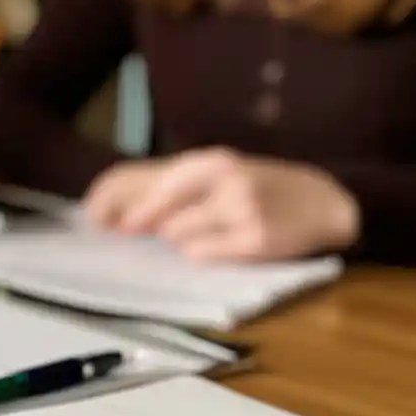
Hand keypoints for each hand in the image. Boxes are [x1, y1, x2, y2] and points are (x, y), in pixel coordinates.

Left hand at [86, 148, 360, 261]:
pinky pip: (201, 254)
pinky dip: (202, 253)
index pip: (147, 179)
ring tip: (205, 232)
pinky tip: (221, 246)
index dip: (111, 200)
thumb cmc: (260, 188)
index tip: (92, 217)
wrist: (323, 201)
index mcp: (211, 161)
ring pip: (177, 235)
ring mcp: (241, 209)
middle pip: (156, 211)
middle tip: (126, 231)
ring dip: (179, 240)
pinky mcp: (255, 240)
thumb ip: (172, 186)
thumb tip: (113, 211)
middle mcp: (224, 179)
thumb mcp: (219, 174)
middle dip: (137, 224)